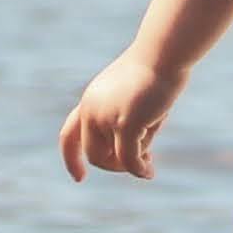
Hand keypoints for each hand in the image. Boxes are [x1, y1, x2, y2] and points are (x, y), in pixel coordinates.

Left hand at [61, 45, 187, 179]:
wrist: (164, 54)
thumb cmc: (156, 72)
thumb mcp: (135, 99)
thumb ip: (125, 124)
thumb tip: (131, 160)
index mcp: (90, 102)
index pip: (69, 136)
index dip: (71, 158)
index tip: (79, 178)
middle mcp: (91, 110)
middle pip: (94, 155)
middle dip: (115, 166)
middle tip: (140, 163)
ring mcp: (106, 117)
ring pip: (116, 158)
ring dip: (133, 163)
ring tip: (149, 162)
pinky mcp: (125, 124)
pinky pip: (129, 159)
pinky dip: (139, 170)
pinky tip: (149, 172)